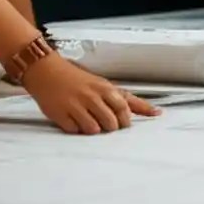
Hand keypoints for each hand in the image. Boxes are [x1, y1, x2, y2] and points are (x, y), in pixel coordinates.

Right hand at [21, 53, 160, 134]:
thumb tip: (156, 112)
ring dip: (94, 130)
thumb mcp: (106, 86)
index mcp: (105, 89)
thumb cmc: (80, 81)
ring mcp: (75, 106)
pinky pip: (75, 131)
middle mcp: (92, 97)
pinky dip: (76, 130)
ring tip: (89, 121)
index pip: (124, 109)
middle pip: (111, 123)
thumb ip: (129, 101)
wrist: (47, 73)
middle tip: (105, 123)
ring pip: (94, 129)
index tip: (124, 125)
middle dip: (111, 128)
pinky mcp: (60, 115)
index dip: (126, 120)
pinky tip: (74, 121)